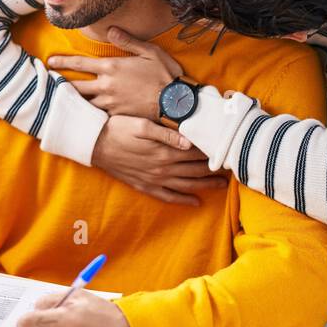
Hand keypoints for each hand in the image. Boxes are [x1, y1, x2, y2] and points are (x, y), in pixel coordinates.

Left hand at [46, 27, 183, 118]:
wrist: (176, 102)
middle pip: (74, 85)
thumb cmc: (165, 74)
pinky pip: (96, 115)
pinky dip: (86, 114)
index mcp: (111, 67)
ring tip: (59, 100)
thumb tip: (110, 30)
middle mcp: (106, 85)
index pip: (79, 63)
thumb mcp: (149, 51)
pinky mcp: (116, 116)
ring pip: (82, 102)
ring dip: (71, 101)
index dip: (62, 62)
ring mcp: (110, 103)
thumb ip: (128, 41)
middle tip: (47, 84)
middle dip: (59, 84)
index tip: (50, 61)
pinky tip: (79, 115)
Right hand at [92, 115, 228, 205]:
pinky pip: (169, 197)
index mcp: (165, 151)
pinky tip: (196, 202)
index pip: (196, 152)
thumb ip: (167, 133)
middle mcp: (162, 168)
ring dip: (206, 185)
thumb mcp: (142, 124)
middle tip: (231, 167)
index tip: (227, 150)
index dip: (213, 152)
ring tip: (222, 185)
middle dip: (215, 169)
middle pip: (196, 170)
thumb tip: (189, 141)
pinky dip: (184, 200)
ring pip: (187, 185)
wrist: (94, 145)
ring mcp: (154, 180)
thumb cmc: (118, 129)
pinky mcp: (145, 186)